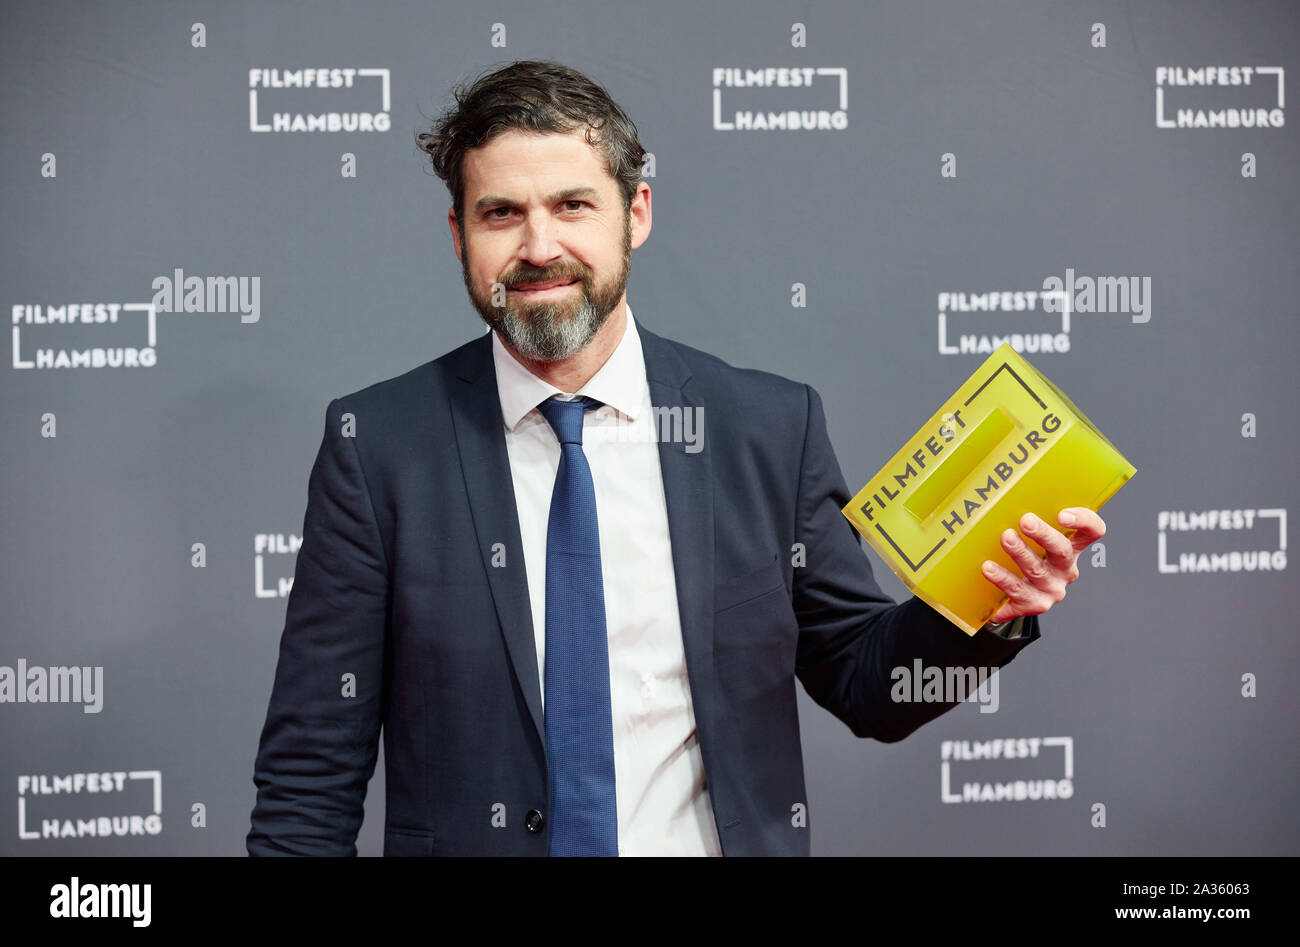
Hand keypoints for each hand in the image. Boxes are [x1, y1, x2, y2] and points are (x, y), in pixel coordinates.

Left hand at [980, 508, 1105, 623]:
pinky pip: (1017, 592)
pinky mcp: (1033, 604)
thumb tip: (998, 489)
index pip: (1092, 531)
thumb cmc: (1024, 559)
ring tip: (1005, 538)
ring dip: (1020, 553)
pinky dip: (1002, 579)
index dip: (1083, 521)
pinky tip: (988, 568)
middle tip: (1026, 520)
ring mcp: (1051, 589)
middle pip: (1062, 550)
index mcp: (1072, 548)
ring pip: (1037, 571)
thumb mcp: (1034, 539)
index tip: (1062, 514)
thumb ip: (1027, 518)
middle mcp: (1065, 569)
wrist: (1013, 597)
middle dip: (1044, 534)